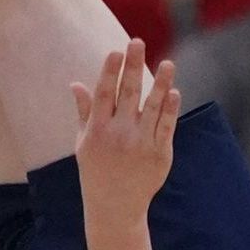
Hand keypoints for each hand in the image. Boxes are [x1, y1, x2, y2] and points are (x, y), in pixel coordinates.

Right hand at [72, 41, 178, 226]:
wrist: (115, 208)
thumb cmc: (96, 171)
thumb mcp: (83, 143)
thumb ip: (84, 112)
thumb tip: (75, 83)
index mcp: (98, 130)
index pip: (104, 95)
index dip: (110, 72)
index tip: (115, 51)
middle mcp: (119, 135)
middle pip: (128, 95)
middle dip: (133, 67)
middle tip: (137, 42)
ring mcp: (141, 144)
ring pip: (153, 108)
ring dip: (161, 84)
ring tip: (168, 63)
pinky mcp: (159, 154)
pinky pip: (167, 127)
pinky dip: (170, 109)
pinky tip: (174, 92)